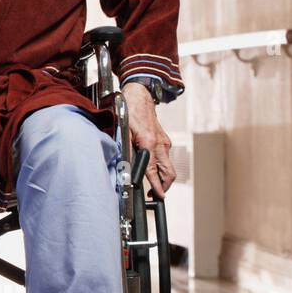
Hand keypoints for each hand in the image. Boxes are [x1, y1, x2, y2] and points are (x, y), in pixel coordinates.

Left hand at [123, 82, 173, 197]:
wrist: (140, 96)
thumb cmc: (130, 111)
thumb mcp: (123, 130)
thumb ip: (125, 149)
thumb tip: (125, 166)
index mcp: (150, 143)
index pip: (154, 170)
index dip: (156, 185)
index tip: (158, 196)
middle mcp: (160, 144)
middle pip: (168, 172)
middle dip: (164, 186)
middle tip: (156, 195)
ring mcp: (164, 142)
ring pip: (168, 167)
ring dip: (163, 178)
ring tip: (154, 186)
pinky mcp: (164, 140)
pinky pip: (165, 158)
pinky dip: (161, 168)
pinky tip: (153, 170)